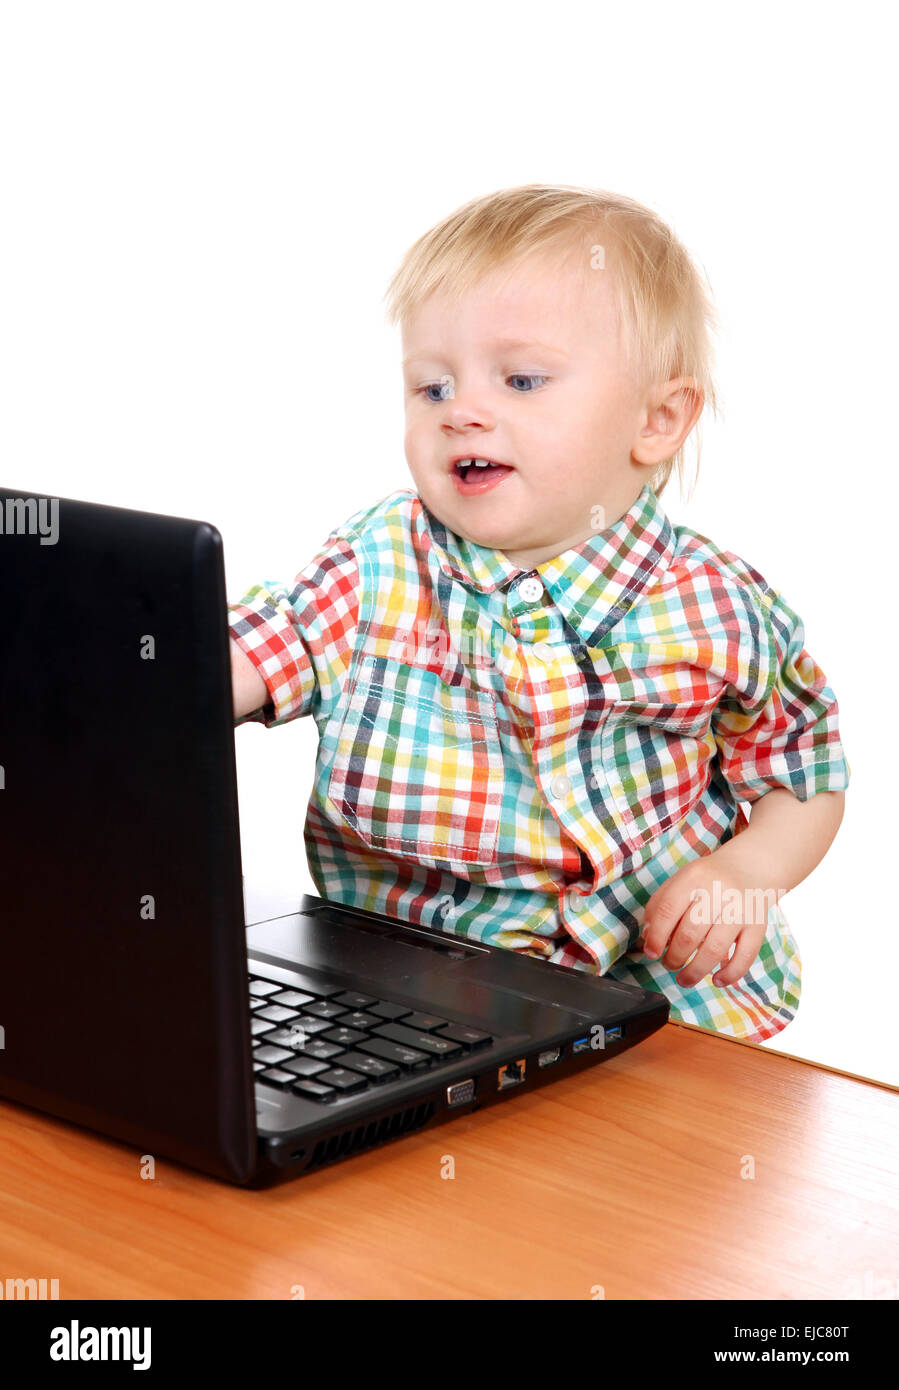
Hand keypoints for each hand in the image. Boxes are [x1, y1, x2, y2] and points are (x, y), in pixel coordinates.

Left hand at [637, 842, 781, 989]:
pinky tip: (717, 980)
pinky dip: (730, 974)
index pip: (668, 910)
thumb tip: (649, 938)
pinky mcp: (758, 926)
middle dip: (674, 958)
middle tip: (669, 965)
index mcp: (694, 878)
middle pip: (690, 934)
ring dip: (695, 971)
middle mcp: (719, 892)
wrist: (750, 868)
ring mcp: (741, 910)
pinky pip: (745, 957)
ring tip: (684, 979)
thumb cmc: (707, 880)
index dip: (656, 937)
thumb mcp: (680, 881)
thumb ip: (660, 906)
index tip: (650, 953)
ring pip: (715, 949)